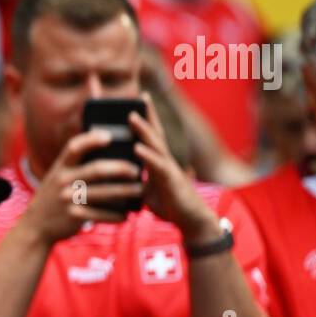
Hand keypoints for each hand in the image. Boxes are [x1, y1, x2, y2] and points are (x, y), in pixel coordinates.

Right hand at [22, 130, 142, 245]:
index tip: (109, 136)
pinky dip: (116, 215)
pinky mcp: (74, 216)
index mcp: (60, 167)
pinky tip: (126, 214)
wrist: (35, 226)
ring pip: (103, 193)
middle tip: (136, 169)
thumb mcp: (56, 177)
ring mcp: (68, 199)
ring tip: (140, 189)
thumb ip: (74, 166)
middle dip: (120, 168)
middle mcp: (63, 181)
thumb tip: (105, 153)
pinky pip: (100, 215)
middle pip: (97, 170)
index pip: (75, 147)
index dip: (92, 139)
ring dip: (125, 191)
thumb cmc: (53, 197)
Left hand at [130, 92, 220, 243]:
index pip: (150, 136)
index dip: (144, 118)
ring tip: (132, 116)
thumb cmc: (171, 205)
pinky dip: (147, 156)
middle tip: (140, 94)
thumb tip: (124, 177)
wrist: (191, 222)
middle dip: (147, 113)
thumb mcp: (148, 190)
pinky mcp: (171, 181)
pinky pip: (158, 166)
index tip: (135, 101)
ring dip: (143, 130)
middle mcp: (165, 160)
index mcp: (159, 161)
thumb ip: (137, 179)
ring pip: (156, 145)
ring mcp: (169, 169)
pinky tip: (136, 148)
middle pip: (155, 132)